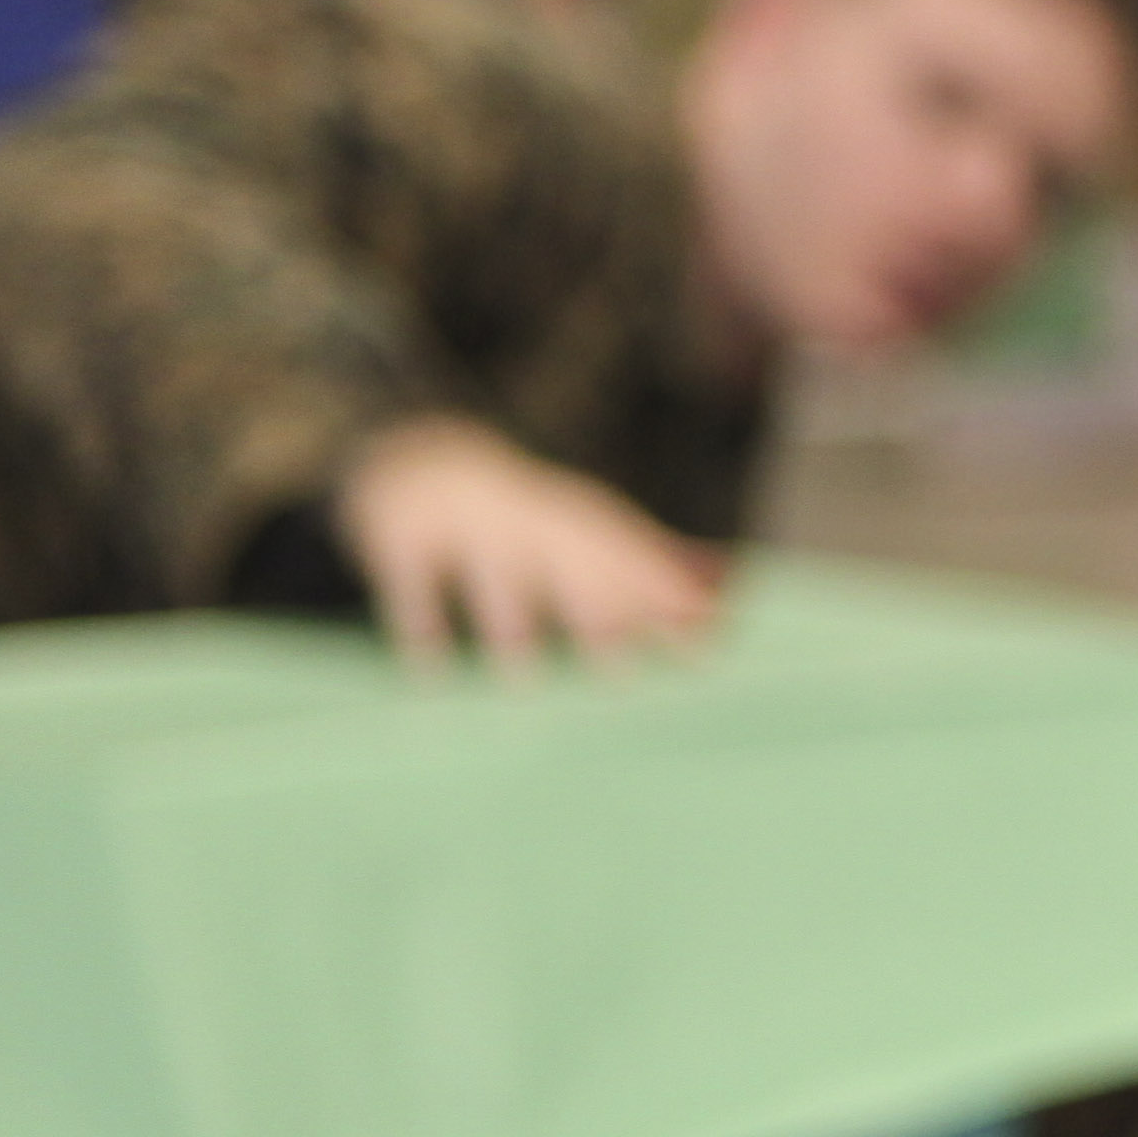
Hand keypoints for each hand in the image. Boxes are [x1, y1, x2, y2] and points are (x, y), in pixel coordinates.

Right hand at [334, 416, 727, 674]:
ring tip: (523, 678)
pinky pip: (412, 580)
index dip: (666, 600)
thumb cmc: (526, 518)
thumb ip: (658, 562)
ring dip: (508, 622)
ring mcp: (467, 524)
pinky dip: (420, 621)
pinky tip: (430, 671)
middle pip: (570, 564)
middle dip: (597, 613)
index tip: (701, 647)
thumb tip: (732, 589)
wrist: (420, 458)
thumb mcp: (591, 532)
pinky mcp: (405, 536)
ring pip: (493, 573)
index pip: (633, 559)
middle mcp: (531, 520)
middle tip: (620, 676)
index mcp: (581, 521)